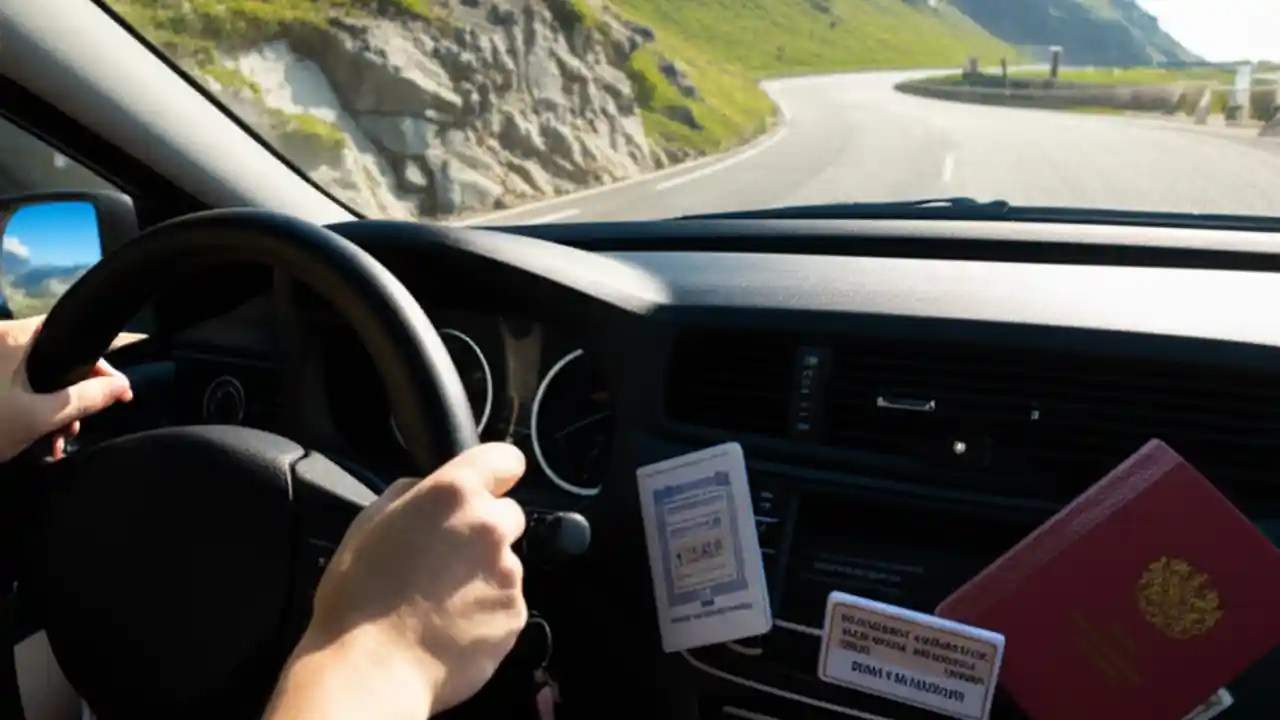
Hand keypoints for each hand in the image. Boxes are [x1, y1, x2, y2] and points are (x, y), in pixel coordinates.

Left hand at [0, 316, 132, 461]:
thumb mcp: (39, 417)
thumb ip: (85, 399)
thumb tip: (121, 386)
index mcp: (13, 338)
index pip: (71, 334)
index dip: (101, 363)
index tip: (120, 394)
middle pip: (53, 359)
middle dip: (74, 395)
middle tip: (79, 429)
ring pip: (33, 377)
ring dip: (51, 407)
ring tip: (55, 441)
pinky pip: (12, 386)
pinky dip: (27, 407)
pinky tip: (34, 437)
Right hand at [267, 443, 528, 718]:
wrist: (373, 668)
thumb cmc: (359, 598)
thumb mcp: (368, 524)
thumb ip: (408, 494)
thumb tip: (424, 489)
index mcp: (453, 494)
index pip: (504, 459)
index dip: (495, 473)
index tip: (488, 485)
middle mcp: (489, 526)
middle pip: (508, 516)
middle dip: (485, 530)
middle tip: (446, 559)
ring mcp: (508, 573)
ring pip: (505, 564)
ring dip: (483, 575)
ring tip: (439, 601)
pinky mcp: (514, 614)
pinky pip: (506, 604)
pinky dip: (486, 612)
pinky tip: (450, 625)